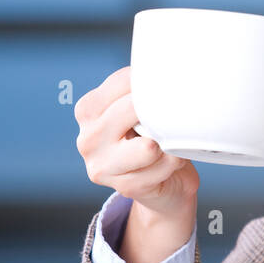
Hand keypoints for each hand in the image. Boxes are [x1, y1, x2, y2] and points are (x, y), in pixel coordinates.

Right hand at [74, 64, 199, 219]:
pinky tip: (170, 162)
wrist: (161, 185)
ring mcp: (104, 166)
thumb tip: (167, 75)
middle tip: (169, 120)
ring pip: (149, 146)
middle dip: (161, 113)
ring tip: (168, 143)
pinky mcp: (126, 187)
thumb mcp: (138, 108)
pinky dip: (176, 160)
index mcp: (87, 110)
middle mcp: (88, 138)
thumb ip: (141, 90)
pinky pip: (164, 164)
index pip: (124, 81)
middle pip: (135, 110)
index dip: (154, 82)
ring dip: (170, 141)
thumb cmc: (150, 138)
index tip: (167, 89)